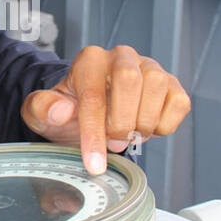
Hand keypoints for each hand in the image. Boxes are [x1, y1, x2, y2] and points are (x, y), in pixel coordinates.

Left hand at [21, 45, 190, 173]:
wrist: (91, 114)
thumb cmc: (69, 112)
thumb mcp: (43, 115)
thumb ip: (42, 109)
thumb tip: (60, 110)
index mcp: (89, 61)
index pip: (93, 95)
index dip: (93, 133)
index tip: (93, 164)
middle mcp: (121, 57)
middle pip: (129, 80)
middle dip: (121, 122)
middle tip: (113, 144)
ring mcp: (149, 68)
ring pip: (157, 86)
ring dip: (144, 122)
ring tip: (129, 135)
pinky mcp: (171, 84)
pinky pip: (179, 101)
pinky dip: (165, 124)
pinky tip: (148, 130)